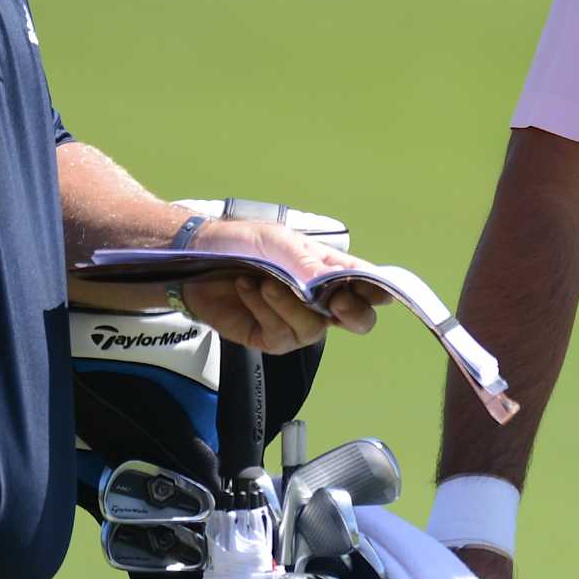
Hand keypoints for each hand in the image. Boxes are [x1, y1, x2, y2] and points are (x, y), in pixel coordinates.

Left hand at [176, 218, 384, 352]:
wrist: (199, 259)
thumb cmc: (242, 243)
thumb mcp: (277, 242)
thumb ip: (307, 262)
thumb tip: (331, 283)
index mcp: (331, 272)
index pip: (369, 286)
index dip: (379, 291)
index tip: (377, 290)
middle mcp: (320, 301)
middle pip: (358, 320)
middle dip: (354, 313)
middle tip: (337, 301)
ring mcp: (297, 321)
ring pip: (314, 328)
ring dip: (289, 304)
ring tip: (264, 282)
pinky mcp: (271, 337)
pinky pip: (279, 332)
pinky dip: (263, 308)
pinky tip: (247, 288)